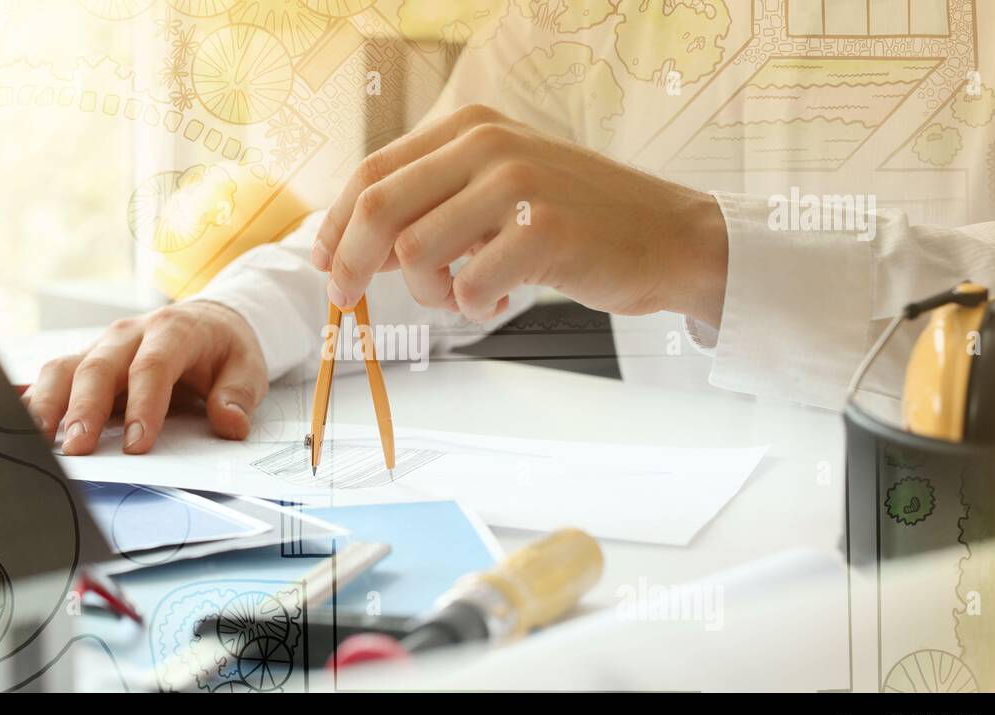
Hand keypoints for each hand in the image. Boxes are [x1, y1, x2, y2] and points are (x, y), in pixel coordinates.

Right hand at [22, 300, 266, 454]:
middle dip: (85, 408)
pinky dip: (35, 399)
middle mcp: (130, 335)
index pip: (153, 366)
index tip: (137, 445)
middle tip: (77, 449)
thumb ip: (239, 395)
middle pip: (99, 366)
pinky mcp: (87, 361)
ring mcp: (103, 346)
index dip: (144, 404)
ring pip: (66, 367)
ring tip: (36, 438)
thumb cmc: (223, 349)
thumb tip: (230, 424)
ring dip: (48, 403)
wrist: (208, 322)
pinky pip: (54, 375)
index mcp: (173, 331)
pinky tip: (20, 425)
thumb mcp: (248, 367)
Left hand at [310, 104, 728, 325]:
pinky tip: (498, 301)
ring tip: (460, 296)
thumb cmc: (577, 221)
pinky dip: (473, 307)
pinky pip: (469, 286)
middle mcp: (488, 143)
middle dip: (350, 262)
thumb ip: (431, 208)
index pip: (373, 172)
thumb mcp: (496, 192)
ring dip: (426, 292)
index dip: (336, 224)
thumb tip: (352, 248)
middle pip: (379, 207)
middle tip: (347, 299)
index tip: (325, 262)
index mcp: (470, 127)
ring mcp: (517, 184)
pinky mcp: (545, 232)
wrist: (669, 237)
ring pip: (416, 252)